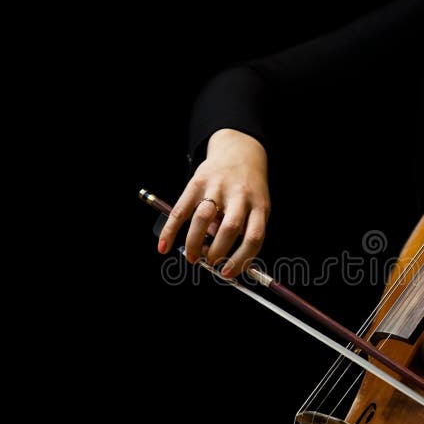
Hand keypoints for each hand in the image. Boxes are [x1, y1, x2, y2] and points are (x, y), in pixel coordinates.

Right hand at [158, 128, 269, 277]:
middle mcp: (240, 195)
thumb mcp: (255, 206)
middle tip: (209, 261)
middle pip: (229, 228)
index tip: (227, 272)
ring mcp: (218, 187)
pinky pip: (181, 210)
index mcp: (259, 205)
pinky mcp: (198, 182)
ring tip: (192, 256)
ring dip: (194, 242)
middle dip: (217, 252)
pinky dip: (170, 230)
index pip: (254, 237)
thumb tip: (217, 256)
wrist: (239, 151)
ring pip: (203, 218)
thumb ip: (241, 230)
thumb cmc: (248, 188)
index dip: (241, 259)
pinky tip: (164, 246)